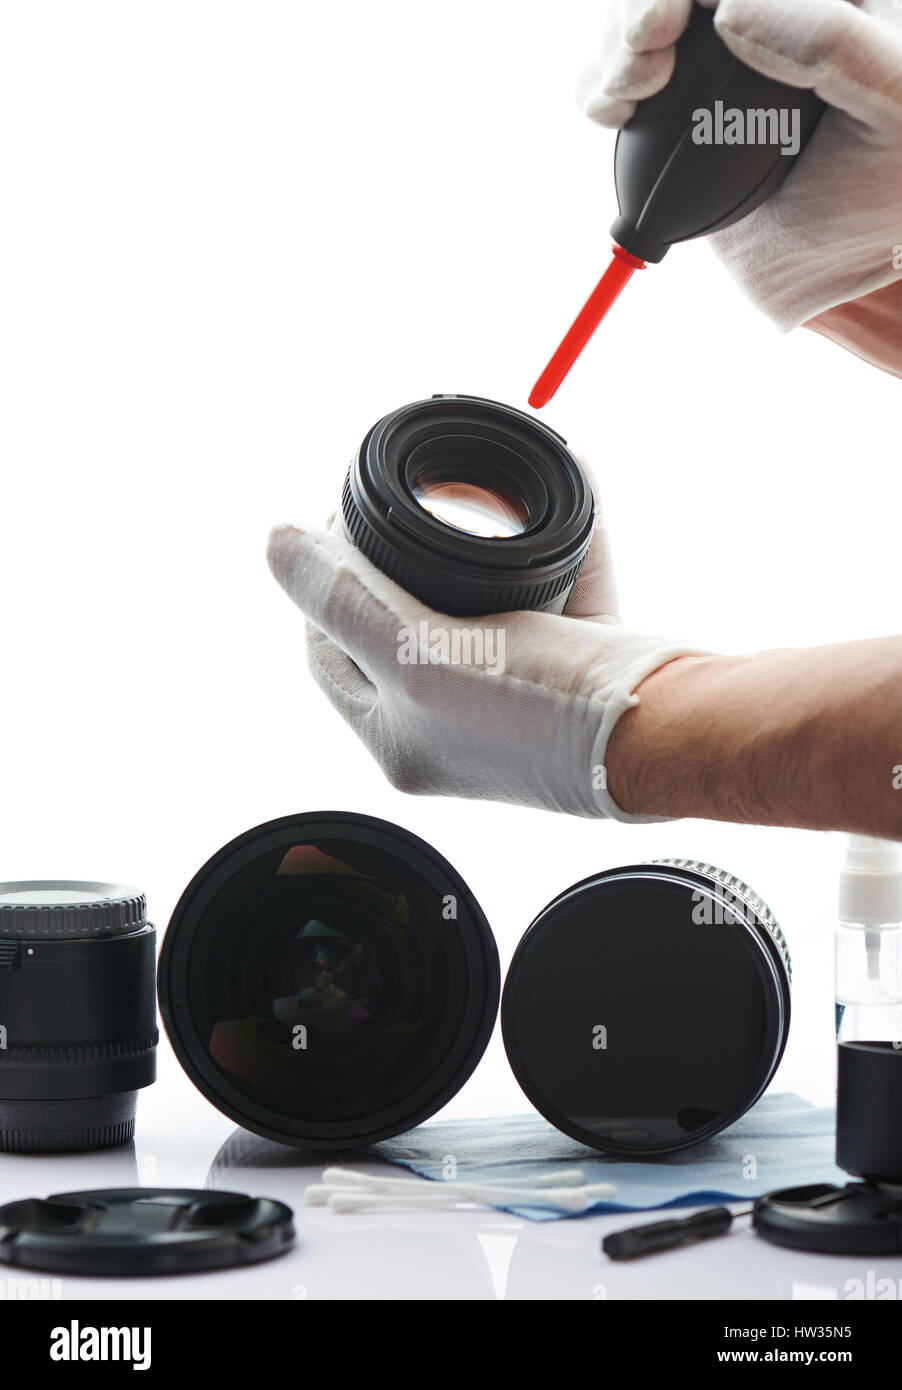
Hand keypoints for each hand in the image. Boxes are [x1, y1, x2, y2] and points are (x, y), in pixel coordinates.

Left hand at [266, 476, 700, 819]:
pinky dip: (554, 549)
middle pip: (398, 625)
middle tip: (402, 501)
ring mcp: (513, 698)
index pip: (330, 650)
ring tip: (472, 492)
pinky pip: (550, 596)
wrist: (674, 732)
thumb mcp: (421, 654)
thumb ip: (346, 599)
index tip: (339, 520)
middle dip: (399, 558)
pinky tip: (562, 495)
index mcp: (400, 738)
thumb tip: (275, 545)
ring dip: (478, 548)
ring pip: (477, 606)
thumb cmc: (543, 711)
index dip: (325, 582)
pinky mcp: (573, 669)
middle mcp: (451, 726)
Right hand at [580, 0, 901, 371]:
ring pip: (633, 15)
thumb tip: (729, 7)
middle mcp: (762, 12)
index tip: (679, 15)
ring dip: (614, 42)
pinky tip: (608, 114)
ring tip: (628, 91)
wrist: (830, 270)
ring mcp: (707, 58)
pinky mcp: (668, 106)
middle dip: (642, 3)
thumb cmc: (881, 188)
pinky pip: (612, 74)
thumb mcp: (892, 103)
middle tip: (647, 46)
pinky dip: (594, 86)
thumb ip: (831, 43)